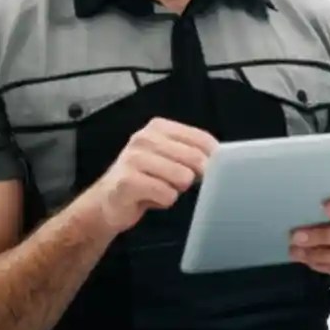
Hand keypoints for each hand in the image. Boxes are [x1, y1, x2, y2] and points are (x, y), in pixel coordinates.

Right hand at [85, 117, 218, 233]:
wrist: (107, 202)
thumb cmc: (144, 178)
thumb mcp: (169, 157)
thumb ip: (192, 152)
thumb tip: (222, 159)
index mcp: (158, 127)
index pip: (202, 139)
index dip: (212, 158)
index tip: (207, 169)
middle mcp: (144, 138)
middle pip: (195, 158)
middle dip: (193, 176)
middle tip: (177, 182)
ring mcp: (133, 159)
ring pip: (183, 177)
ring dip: (176, 189)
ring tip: (160, 188)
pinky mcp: (127, 182)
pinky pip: (167, 194)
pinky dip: (164, 201)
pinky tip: (149, 198)